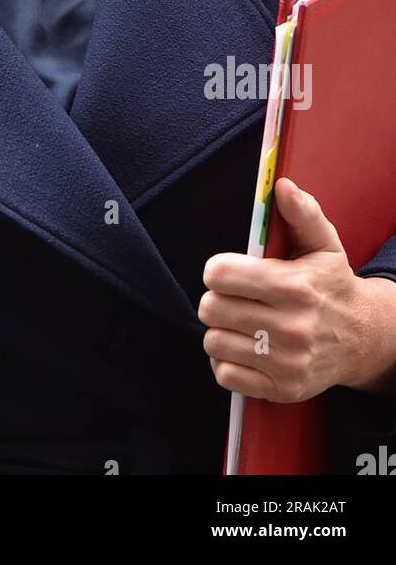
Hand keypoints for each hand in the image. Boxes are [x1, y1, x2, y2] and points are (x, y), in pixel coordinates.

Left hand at [198, 177, 377, 401]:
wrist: (363, 338)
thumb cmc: (333, 286)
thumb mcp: (324, 244)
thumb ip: (302, 213)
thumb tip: (282, 186)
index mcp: (293, 286)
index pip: (220, 275)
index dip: (217, 270)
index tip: (228, 272)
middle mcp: (290, 327)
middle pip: (211, 309)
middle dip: (216, 299)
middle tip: (232, 297)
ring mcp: (286, 362)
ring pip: (213, 342)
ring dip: (220, 330)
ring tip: (239, 322)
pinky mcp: (281, 389)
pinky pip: (225, 376)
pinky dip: (227, 362)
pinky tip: (244, 347)